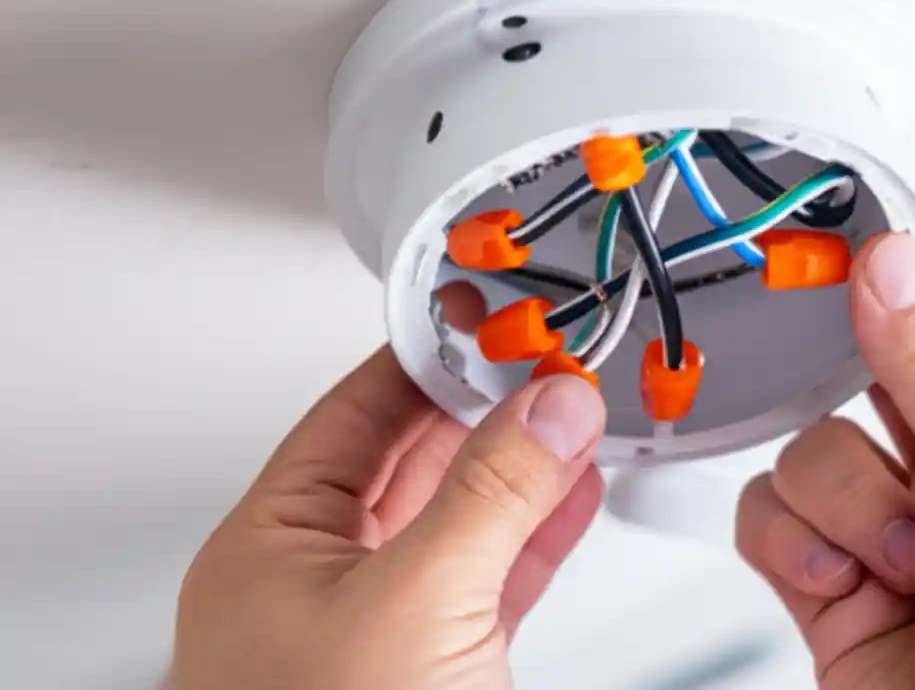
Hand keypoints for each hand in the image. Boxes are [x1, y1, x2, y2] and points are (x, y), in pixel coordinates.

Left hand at [172, 341, 605, 688]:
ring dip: (523, 465)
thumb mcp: (416, 604)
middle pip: (411, 459)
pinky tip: (575, 493)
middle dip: (486, 407)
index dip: (427, 358)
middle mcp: (320, 580)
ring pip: (460, 517)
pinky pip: (491, 576)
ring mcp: (380, 624)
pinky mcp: (436, 666)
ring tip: (576, 414)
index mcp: (272, 547)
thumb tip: (549, 407)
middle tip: (549, 362)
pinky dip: (539, 531)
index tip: (492, 324)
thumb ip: (490, 496)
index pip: (354, 413)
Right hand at [735, 234, 914, 688]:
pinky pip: (768, 514)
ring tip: (898, 561)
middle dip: (865, 413)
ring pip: (809, 448)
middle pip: (867, 381)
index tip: (847, 246)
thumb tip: (893, 270)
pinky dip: (791, 545)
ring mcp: (887, 529)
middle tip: (846, 386)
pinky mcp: (824, 578)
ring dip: (846, 505)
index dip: (906, 283)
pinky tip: (838, 580)